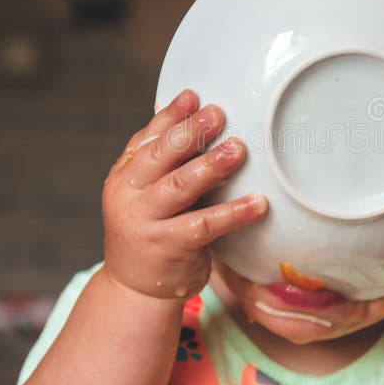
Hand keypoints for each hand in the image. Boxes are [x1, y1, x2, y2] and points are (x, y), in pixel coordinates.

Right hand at [101, 88, 267, 300]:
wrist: (134, 288)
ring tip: (238, 149)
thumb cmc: (152, 229)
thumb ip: (166, 162)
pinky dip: (234, 213)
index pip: (147, 138)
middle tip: (218, 114)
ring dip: (212, 165)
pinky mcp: (169, 247)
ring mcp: (146, 222)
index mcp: (125, 175)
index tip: (195, 96)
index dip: (171, 116)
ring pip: (181, 186)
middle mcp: (129, 195)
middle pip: (162, 156)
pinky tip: (258, 203)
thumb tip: (199, 117)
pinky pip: (206, 225)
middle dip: (191, 133)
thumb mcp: (147, 193)